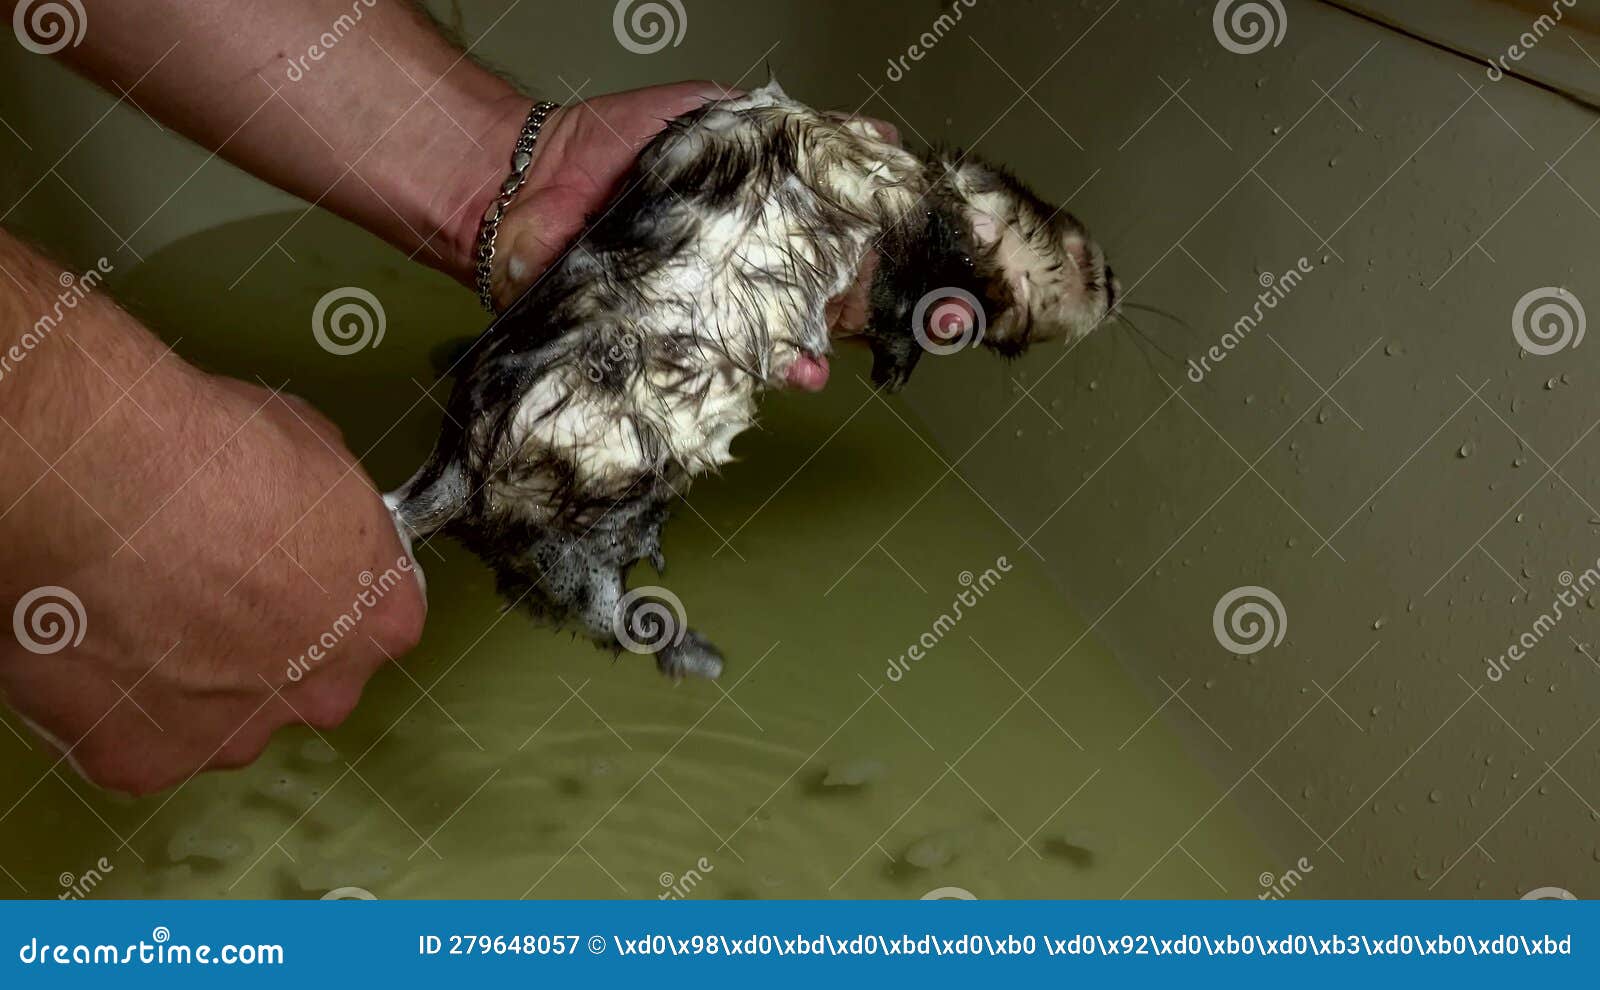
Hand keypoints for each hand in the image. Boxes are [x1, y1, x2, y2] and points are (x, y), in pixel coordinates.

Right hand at [0, 376, 424, 794]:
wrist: (103, 488)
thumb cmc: (210, 456)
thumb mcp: (315, 451)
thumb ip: (329, 514)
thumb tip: (311, 511)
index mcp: (379, 622)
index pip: (371, 621)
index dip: (322, 591)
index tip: (282, 569)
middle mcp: (322, 693)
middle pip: (300, 680)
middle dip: (260, 645)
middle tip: (202, 590)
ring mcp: (235, 735)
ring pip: (218, 714)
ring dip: (187, 677)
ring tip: (138, 610)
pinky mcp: (148, 760)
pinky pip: (137, 734)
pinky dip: (116, 700)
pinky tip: (95, 642)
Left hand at [484, 82, 897, 391]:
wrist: (521, 183)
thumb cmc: (606, 141)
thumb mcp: (708, 115)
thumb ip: (781, 129)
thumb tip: (869, 134)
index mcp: (744, 223)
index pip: (816, 247)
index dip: (855, 262)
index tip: (887, 268)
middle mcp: (723, 274)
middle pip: (797, 306)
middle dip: (837, 321)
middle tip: (861, 319)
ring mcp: (692, 314)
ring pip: (759, 347)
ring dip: (796, 359)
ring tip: (814, 364)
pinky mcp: (655, 346)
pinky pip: (704, 374)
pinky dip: (738, 382)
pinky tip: (773, 376)